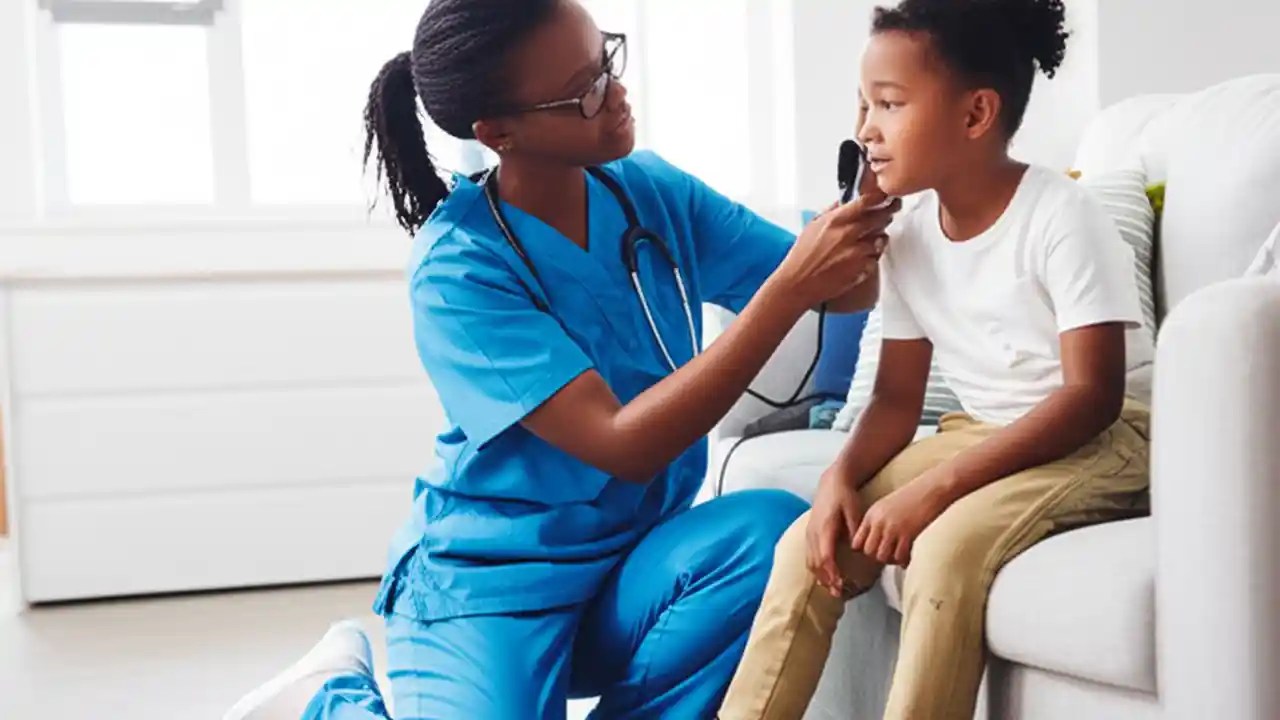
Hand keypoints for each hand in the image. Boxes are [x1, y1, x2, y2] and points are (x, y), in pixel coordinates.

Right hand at [779, 193, 901, 307]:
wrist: (798, 283)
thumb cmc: (802, 257)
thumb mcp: (813, 225)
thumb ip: (832, 211)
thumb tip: (845, 200)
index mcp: (836, 219)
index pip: (867, 201)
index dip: (881, 197)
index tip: (886, 197)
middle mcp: (849, 233)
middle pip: (881, 217)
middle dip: (887, 214)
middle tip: (887, 214)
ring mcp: (858, 252)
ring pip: (882, 239)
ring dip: (878, 238)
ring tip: (866, 242)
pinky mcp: (862, 269)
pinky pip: (876, 259)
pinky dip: (871, 258)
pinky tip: (860, 259)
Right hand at [805, 465, 864, 597]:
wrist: (832, 483)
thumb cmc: (846, 496)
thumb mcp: (855, 511)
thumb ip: (854, 530)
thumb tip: (856, 549)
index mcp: (825, 528)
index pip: (825, 556)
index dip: (832, 573)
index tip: (840, 584)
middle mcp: (814, 532)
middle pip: (816, 562)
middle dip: (826, 579)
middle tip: (839, 593)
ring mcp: (809, 533)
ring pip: (810, 561)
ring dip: (820, 576)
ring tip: (832, 588)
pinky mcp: (809, 534)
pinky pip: (809, 555)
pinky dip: (816, 568)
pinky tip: (825, 576)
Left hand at [852, 469, 954, 565]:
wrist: (933, 487)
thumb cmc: (915, 496)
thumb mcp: (888, 506)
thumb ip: (879, 521)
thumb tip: (877, 542)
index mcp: (872, 514)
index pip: (856, 542)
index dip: (866, 550)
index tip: (878, 549)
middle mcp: (879, 522)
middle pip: (868, 551)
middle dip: (879, 557)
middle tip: (891, 554)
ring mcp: (892, 528)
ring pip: (882, 557)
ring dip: (892, 560)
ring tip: (900, 556)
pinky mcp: (907, 534)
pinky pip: (900, 557)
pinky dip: (904, 560)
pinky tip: (910, 556)